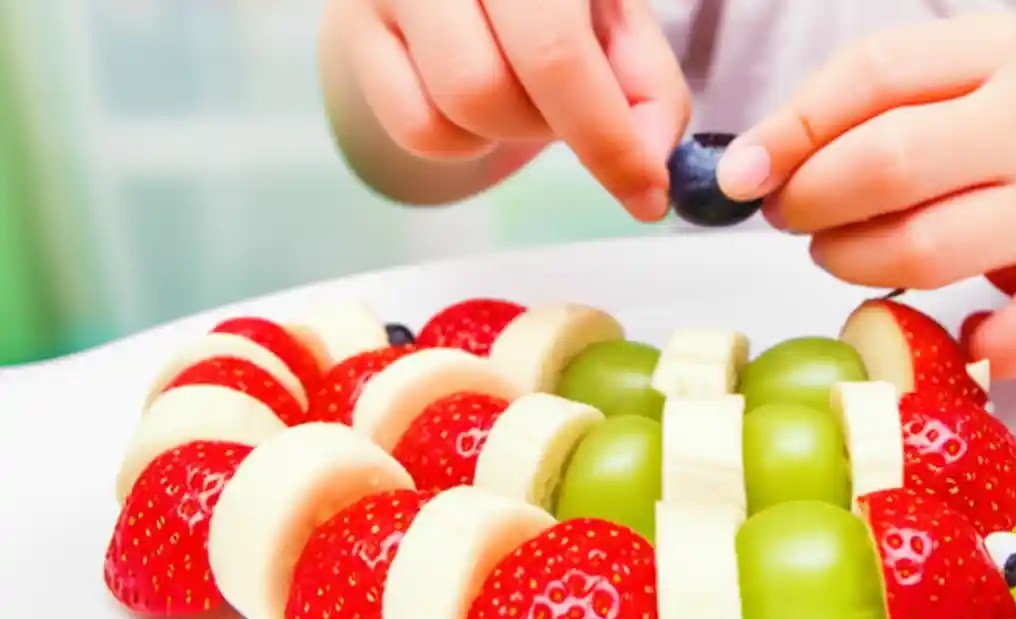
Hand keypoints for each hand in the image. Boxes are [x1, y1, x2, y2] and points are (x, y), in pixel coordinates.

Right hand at [344, 0, 689, 220]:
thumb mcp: (610, 13)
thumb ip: (645, 82)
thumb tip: (650, 161)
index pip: (557, 52)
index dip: (607, 138)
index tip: (646, 194)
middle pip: (493, 93)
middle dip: (555, 130)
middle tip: (579, 113)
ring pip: (456, 113)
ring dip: (511, 131)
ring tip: (527, 86)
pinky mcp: (355, 30)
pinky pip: (417, 130)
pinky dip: (464, 138)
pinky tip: (474, 89)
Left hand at [717, 14, 1015, 378]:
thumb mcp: (959, 71)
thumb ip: (861, 104)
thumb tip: (750, 166)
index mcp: (991, 52)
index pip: (872, 76)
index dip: (789, 131)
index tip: (740, 175)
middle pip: (890, 165)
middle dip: (812, 204)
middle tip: (794, 219)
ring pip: (930, 250)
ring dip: (857, 266)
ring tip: (846, 255)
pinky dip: (989, 346)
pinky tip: (959, 336)